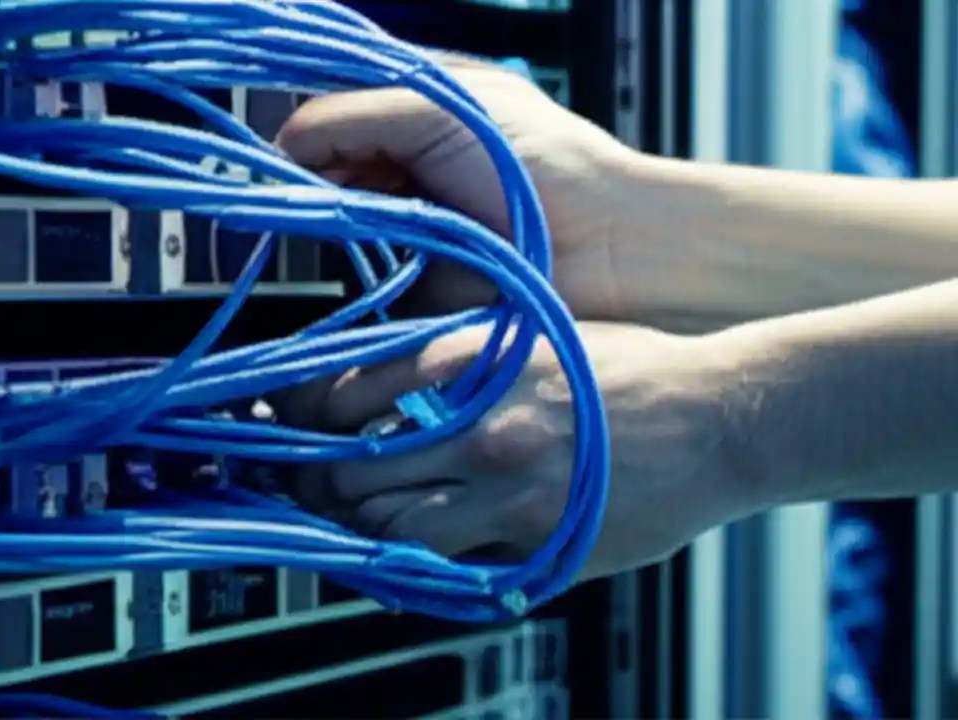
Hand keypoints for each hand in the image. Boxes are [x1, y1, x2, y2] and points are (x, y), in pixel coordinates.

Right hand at [277, 58, 641, 318]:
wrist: (610, 252)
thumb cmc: (544, 165)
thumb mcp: (440, 110)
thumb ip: (352, 115)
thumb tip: (283, 145)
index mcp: (417, 100)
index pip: (330, 96)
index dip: (296, 114)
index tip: (262, 137)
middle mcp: (406, 156)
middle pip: (323, 159)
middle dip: (301, 172)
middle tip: (278, 189)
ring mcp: (408, 218)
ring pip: (334, 216)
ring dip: (325, 219)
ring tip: (325, 223)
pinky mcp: (415, 276)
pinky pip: (359, 271)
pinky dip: (350, 266)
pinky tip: (350, 259)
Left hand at [283, 322, 757, 582]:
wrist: (716, 417)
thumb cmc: (628, 369)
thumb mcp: (530, 331)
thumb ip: (451, 355)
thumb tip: (375, 378)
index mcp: (469, 362)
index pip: (340, 394)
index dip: (292, 412)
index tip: (276, 418)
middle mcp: (476, 430)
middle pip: (347, 471)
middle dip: (306, 480)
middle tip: (295, 479)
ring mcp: (505, 496)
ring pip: (385, 530)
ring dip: (350, 528)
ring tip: (341, 518)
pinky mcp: (535, 548)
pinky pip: (447, 569)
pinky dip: (410, 566)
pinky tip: (398, 555)